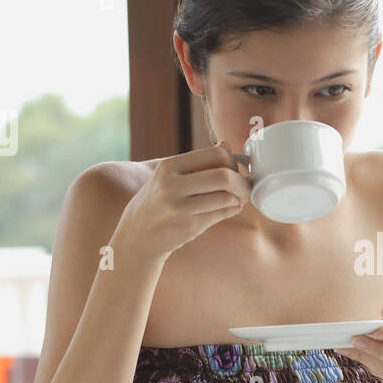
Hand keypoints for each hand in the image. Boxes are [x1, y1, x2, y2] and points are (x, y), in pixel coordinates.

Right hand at [112, 140, 251, 263]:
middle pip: (224, 176)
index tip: (235, 170)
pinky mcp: (189, 227)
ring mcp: (180, 208)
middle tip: (245, 188)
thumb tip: (227, 145)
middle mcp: (171, 185)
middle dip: (242, 182)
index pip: (215, 155)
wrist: (137, 237)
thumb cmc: (156, 203)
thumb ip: (197, 161)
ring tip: (238, 199)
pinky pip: (221, 214)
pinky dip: (232, 209)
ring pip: (226, 197)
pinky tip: (230, 208)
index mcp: (168, 167)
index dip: (232, 162)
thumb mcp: (168, 176)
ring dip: (239, 198)